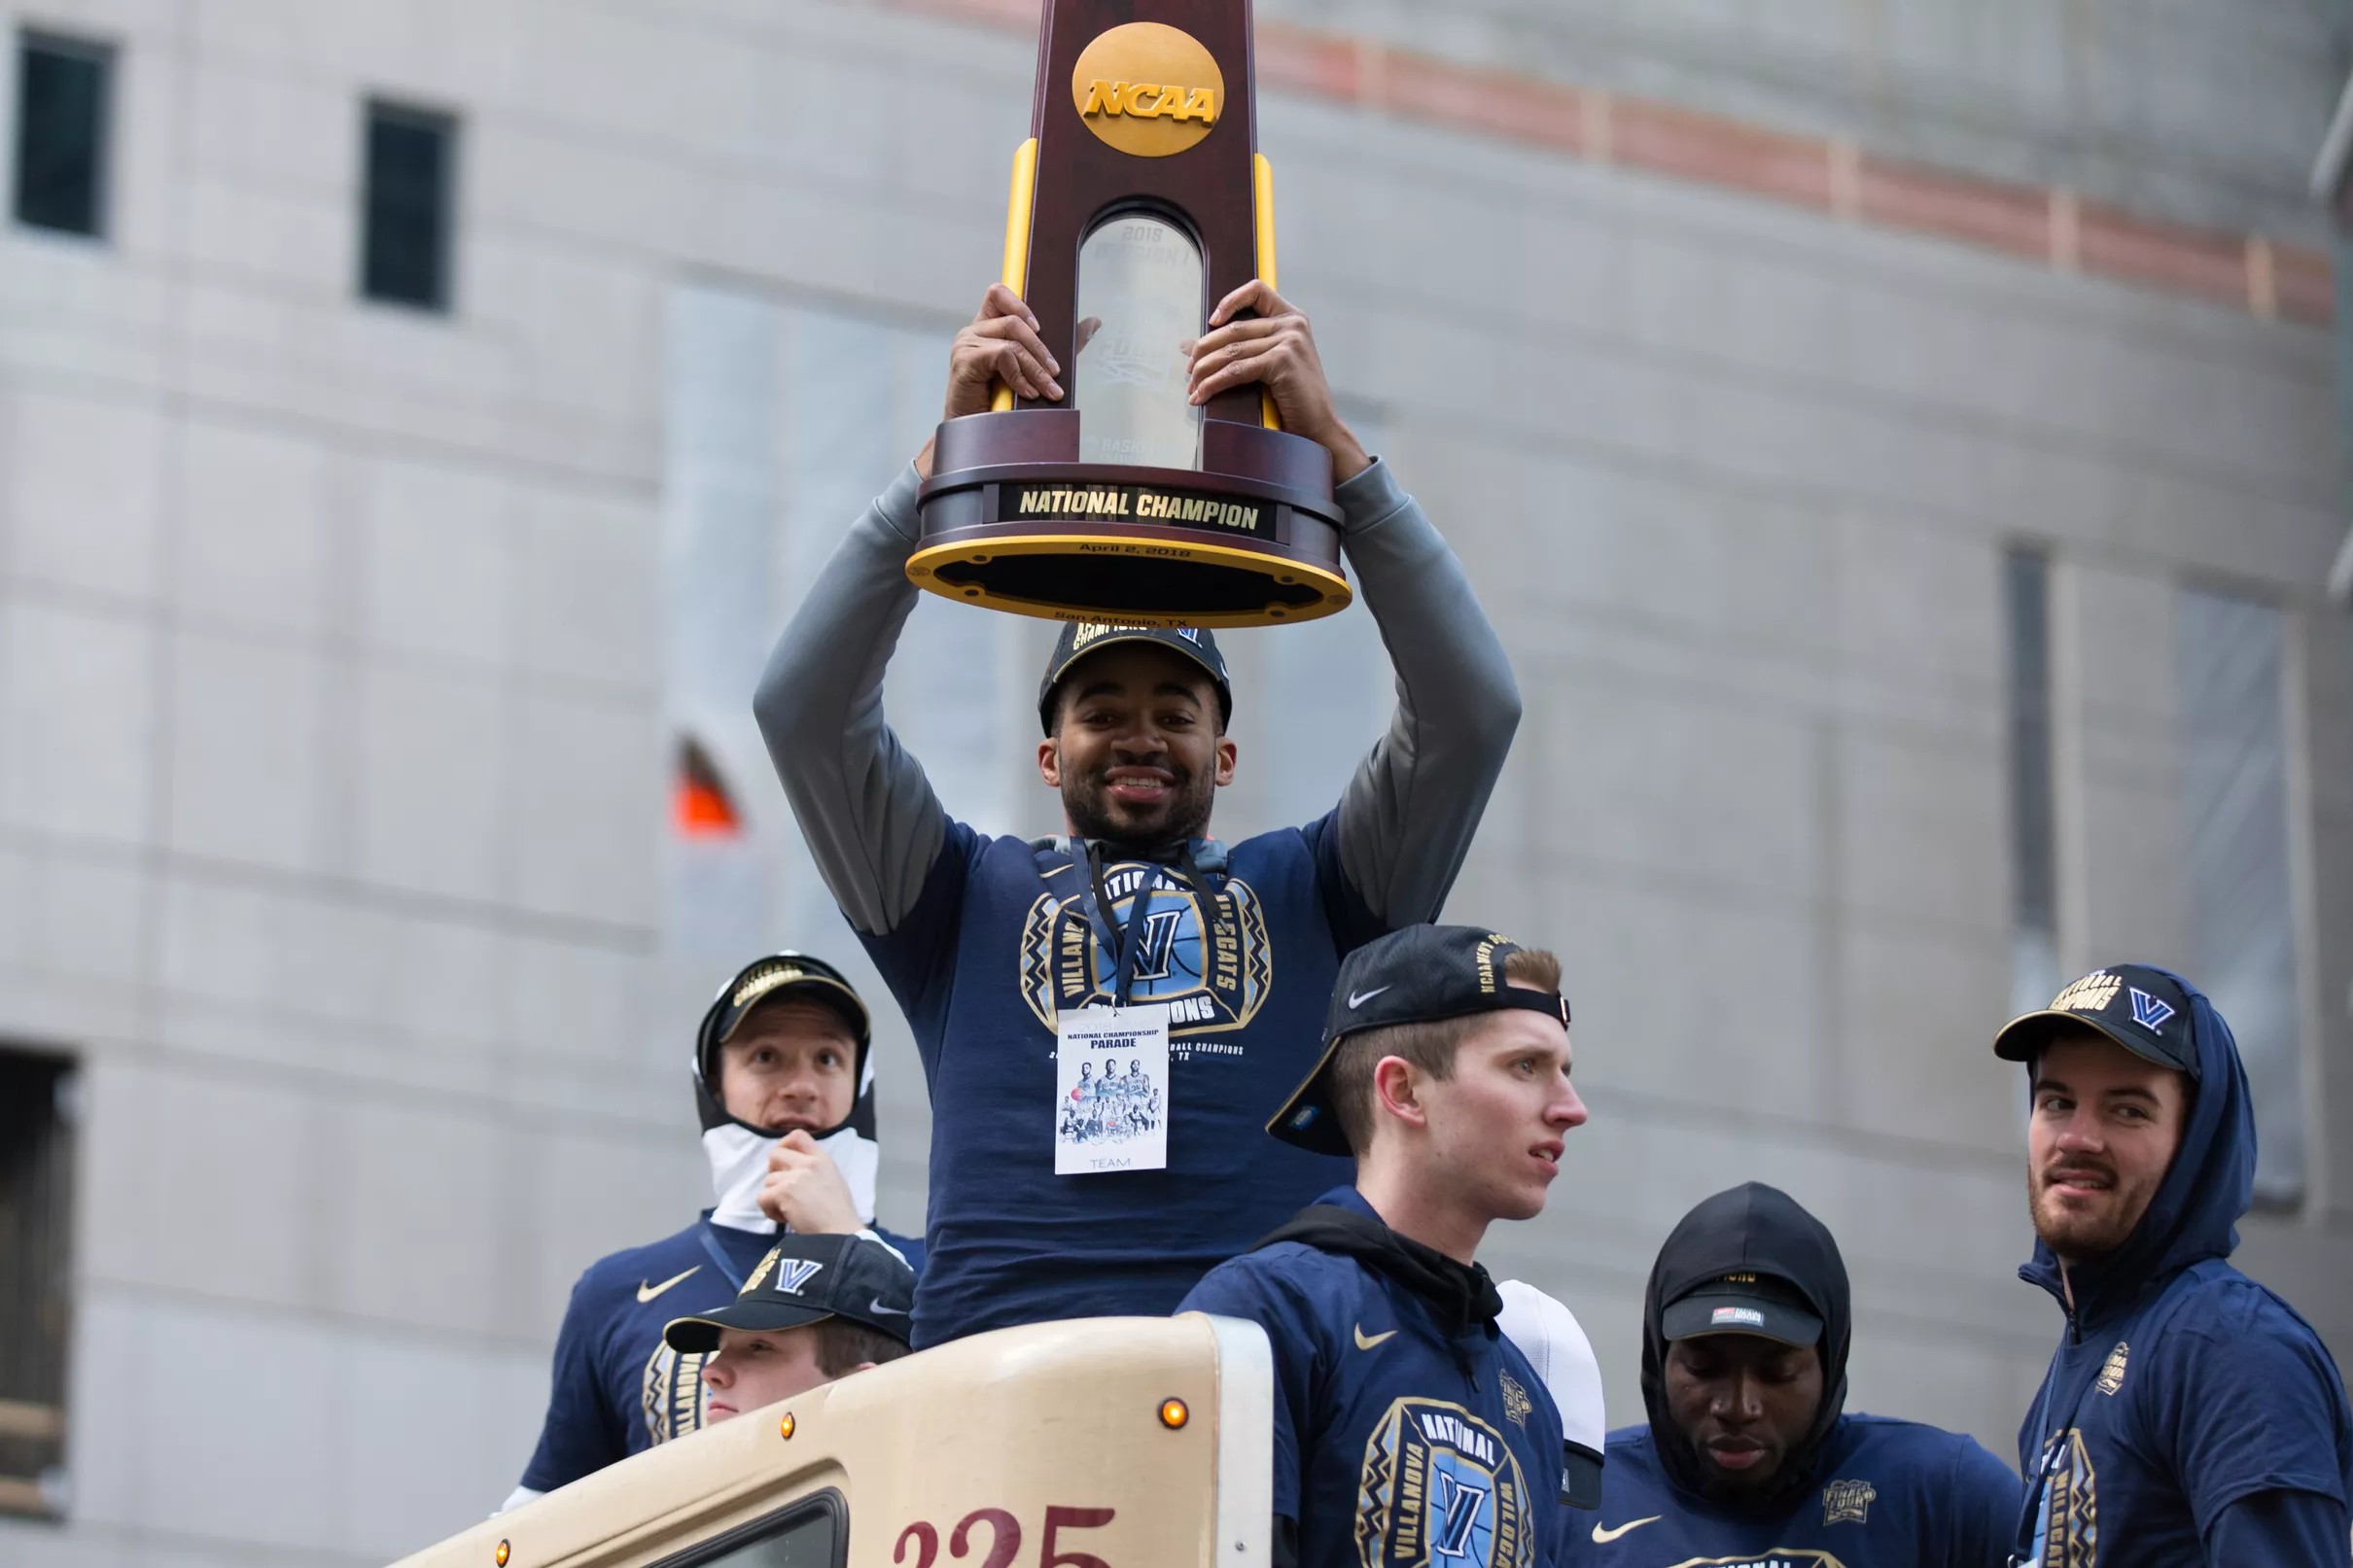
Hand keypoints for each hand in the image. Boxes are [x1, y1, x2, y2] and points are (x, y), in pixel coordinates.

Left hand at [755, 1131, 863, 1233]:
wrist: (840, 1233)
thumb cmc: (840, 1215)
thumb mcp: (834, 1181)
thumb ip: (815, 1171)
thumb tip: (794, 1173)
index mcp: (823, 1159)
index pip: (798, 1136)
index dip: (785, 1145)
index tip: (784, 1162)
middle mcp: (809, 1163)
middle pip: (775, 1153)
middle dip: (773, 1171)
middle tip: (783, 1189)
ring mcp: (795, 1177)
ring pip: (768, 1180)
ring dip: (774, 1197)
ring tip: (789, 1211)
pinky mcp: (783, 1192)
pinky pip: (762, 1197)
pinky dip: (770, 1211)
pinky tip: (785, 1218)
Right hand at [918, 284, 1062, 478]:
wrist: (977, 434)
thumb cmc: (1001, 403)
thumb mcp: (1033, 368)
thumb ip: (1057, 345)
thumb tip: (1094, 322)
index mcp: (986, 328)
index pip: (998, 294)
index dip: (1021, 303)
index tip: (1040, 328)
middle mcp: (973, 332)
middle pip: (1014, 321)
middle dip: (1041, 350)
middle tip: (1056, 373)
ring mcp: (966, 344)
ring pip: (1012, 341)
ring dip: (1036, 368)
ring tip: (1048, 390)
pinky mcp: (965, 360)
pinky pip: (1002, 356)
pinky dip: (1019, 376)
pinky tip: (1026, 393)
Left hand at [1184, 281, 1369, 480]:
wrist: (1318, 427)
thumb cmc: (1294, 399)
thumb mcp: (1272, 363)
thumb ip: (1243, 347)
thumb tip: (1190, 345)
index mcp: (1293, 318)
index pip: (1257, 291)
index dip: (1230, 301)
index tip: (1212, 322)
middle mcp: (1293, 324)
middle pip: (1234, 328)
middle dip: (1204, 350)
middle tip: (1190, 370)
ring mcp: (1289, 341)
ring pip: (1231, 350)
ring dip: (1204, 370)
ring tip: (1192, 387)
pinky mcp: (1282, 361)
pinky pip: (1236, 370)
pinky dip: (1214, 383)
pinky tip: (1202, 395)